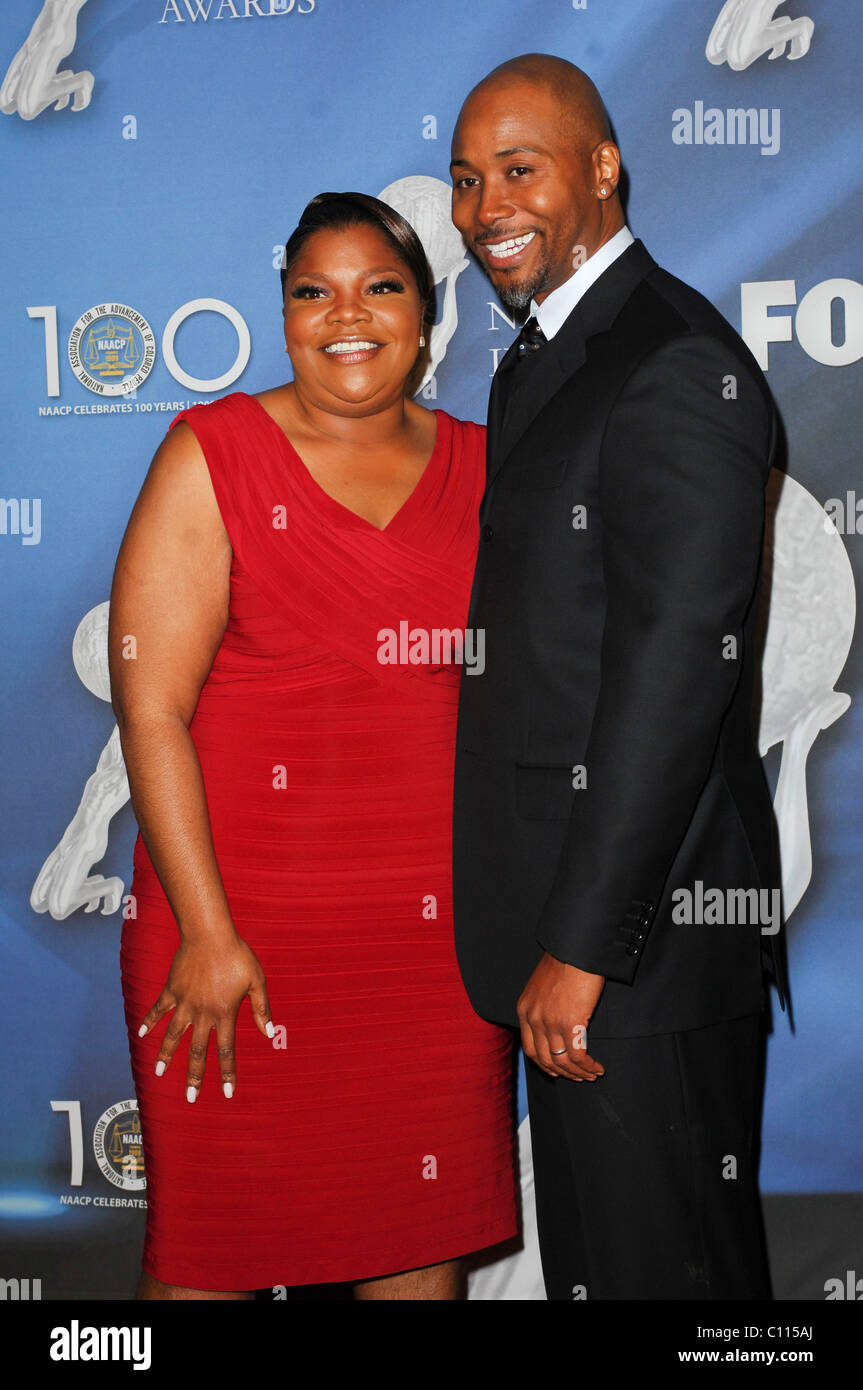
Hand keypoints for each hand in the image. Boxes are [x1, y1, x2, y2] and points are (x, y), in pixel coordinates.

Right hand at [139, 933, 271, 1100]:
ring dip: (166, 1056)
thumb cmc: (237, 955)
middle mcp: (202, 1013)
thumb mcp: (257, 981)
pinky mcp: (171, 990)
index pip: (226, 1051)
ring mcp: (184, 1003)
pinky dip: (149, 1021)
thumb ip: (262, 1009)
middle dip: (194, 1077)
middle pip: (197, 1051)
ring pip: (173, 1036)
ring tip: (159, 1073)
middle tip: (191, 1098)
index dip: (227, 1073)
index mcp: (224, 1013)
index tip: (227, 1093)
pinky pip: (158, 1009)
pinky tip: (140, 1033)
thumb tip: (270, 1033)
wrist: (209, 934)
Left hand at [517, 952, 604, 1080]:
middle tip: (578, 1077)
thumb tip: (553, 1023)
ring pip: (563, 1061)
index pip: (530, 1049)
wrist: (576, 949)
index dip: (545, 1064)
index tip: (558, 1070)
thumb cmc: (564, 961)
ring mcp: (550, 1023)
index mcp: (524, 1010)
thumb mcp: (541, 985)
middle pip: (545, 1060)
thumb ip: (542, 1005)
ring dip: (579, 1073)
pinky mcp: (570, 1023)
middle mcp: (533, 1019)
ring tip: (592, 1075)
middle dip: (563, 1073)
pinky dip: (588, 1066)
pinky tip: (597, 1068)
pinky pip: (578, 1055)